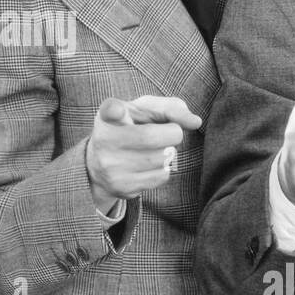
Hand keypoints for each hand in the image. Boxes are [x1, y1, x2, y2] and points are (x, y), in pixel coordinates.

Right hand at [86, 95, 201, 211]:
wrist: (100, 165)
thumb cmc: (131, 128)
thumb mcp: (145, 110)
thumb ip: (171, 107)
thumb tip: (195, 122)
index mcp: (108, 116)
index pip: (109, 111)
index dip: (114, 111)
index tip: (117, 111)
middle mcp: (104, 140)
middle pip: (152, 137)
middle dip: (171, 133)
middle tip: (169, 132)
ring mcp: (110, 167)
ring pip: (161, 158)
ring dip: (168, 152)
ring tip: (155, 149)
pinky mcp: (121, 187)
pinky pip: (161, 176)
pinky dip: (163, 168)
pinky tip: (149, 165)